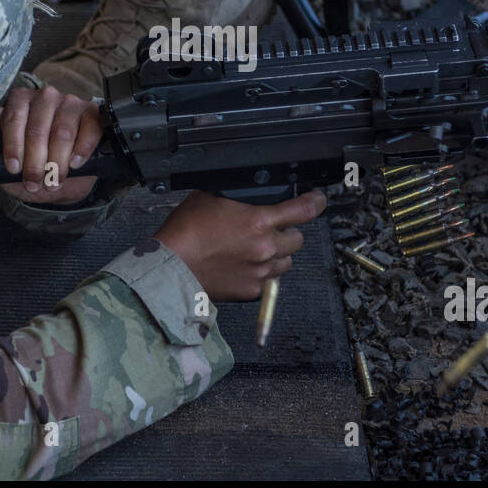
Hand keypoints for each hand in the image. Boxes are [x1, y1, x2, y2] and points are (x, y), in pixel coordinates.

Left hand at [0, 86, 102, 202]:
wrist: (63, 168)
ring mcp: (70, 102)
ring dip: (57, 162)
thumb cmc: (34, 158)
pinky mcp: (92, 112)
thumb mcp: (12, 155)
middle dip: (35, 161)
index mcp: (20, 100)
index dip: (13, 146)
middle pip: (38, 129)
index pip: (13, 118)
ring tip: (54, 181)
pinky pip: (89, 128)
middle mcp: (45, 97)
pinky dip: (82, 149)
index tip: (13, 168)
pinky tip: (75, 164)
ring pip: (62, 132)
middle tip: (33, 183)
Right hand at [152, 189, 327, 300]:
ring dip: (278, 255)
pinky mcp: (252, 292)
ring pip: (286, 263)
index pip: (304, 210)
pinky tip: (244, 267)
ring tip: (257, 251)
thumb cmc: (185, 233)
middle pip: (297, 240)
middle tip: (272, 230)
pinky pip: (269, 282)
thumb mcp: (210, 198)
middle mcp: (265, 248)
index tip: (317, 200)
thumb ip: (237, 199)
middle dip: (288, 232)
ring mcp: (260, 272)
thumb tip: (245, 195)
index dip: (315, 202)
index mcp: (259, 221)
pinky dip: (262, 274)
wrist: (171, 268)